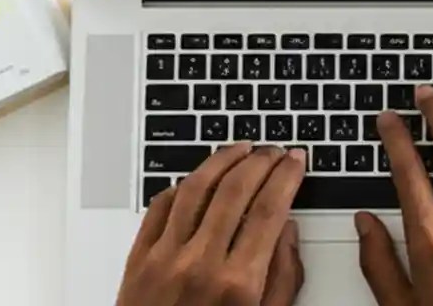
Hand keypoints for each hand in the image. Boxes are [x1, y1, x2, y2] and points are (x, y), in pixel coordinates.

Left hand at [117, 143, 306, 305]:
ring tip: (239, 149)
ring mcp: (163, 259)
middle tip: (273, 151)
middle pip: (235, 188)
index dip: (287, 175)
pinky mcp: (136, 261)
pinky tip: (195, 180)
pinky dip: (179, 186)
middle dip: (260, 161)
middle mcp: (199, 264)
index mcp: (238, 283)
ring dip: (220, 160)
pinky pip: (158, 208)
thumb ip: (282, 278)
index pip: (270, 207)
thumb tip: (287, 231)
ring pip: (194, 187)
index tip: (295, 161)